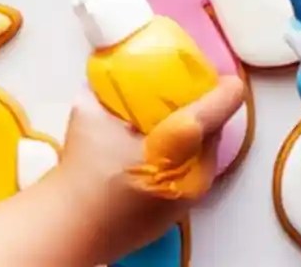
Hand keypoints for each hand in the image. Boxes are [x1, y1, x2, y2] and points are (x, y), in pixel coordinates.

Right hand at [0, 76, 244, 266]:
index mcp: (176, 147)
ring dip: (195, 139)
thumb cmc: (82, 172)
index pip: (213, 113)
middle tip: (188, 98)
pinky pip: (192, 177)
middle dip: (207, 114)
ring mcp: (189, 199)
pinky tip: (159, 156)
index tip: (229, 79)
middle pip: (214, 134)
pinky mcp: (180, 215)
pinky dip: (184, 161)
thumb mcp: (87, 116)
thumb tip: (106, 72)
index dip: (226, 92)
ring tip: (172, 125)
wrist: (71, 228)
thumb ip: (102, 89)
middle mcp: (192, 176)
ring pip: (205, 158)